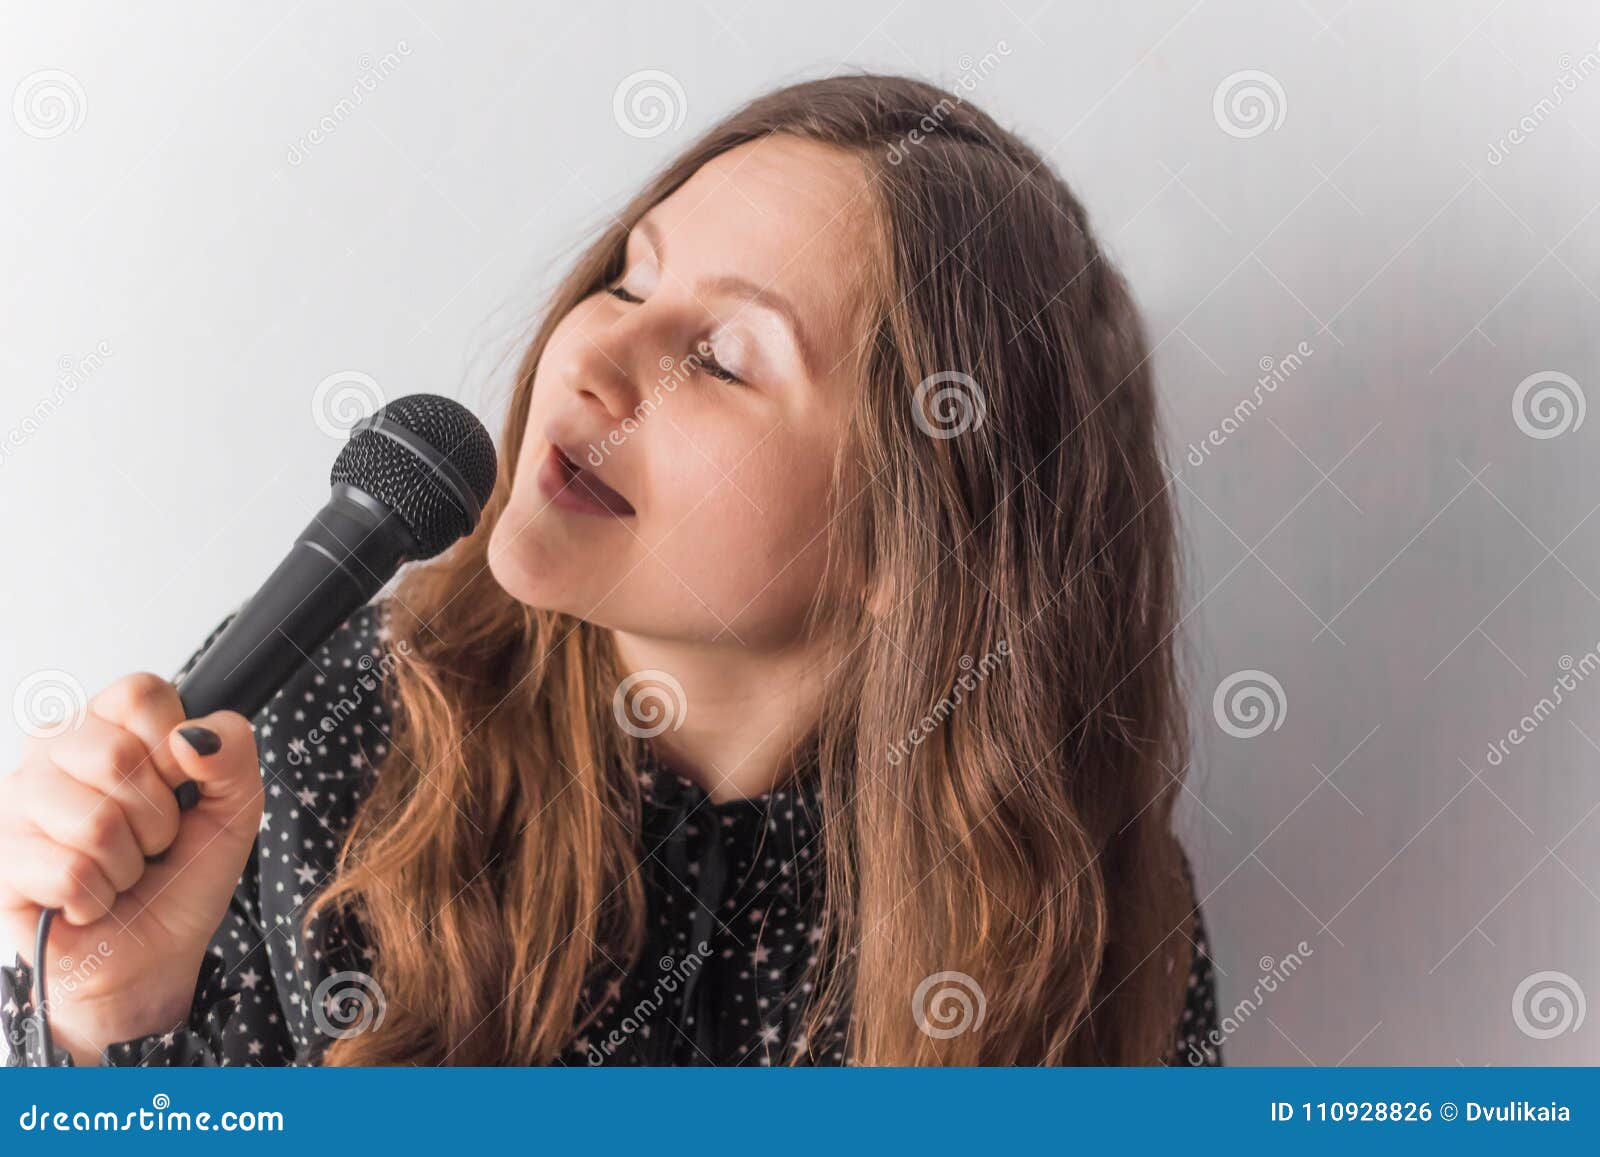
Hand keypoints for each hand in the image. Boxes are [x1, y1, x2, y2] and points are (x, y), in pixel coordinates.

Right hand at [0, 673, 261, 1063]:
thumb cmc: (182, 874)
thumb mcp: (234, 808)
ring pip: (94, 820)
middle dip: (157, 818)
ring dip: (128, 862)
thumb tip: (191, 736)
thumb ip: (232, 754)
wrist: (153, 953)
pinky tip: (92, 898)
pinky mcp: (3, 860)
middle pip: (117, 757)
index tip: (180, 787)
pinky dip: (99, 897)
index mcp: (107, 726)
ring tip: (121, 870)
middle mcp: (53, 752)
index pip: (140, 694)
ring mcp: (17, 803)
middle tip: (151, 842)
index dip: (175, 748)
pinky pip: (71, 871)